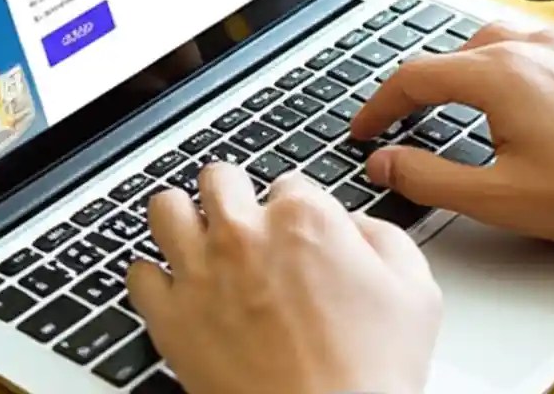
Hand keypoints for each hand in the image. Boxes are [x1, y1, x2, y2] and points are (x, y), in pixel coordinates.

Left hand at [128, 167, 441, 393]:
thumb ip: (384, 238)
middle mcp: (245, 235)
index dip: (297, 209)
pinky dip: (154, 277)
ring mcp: (200, 273)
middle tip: (245, 224)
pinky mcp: (169, 318)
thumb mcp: (416, 292)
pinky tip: (176, 289)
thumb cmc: (370, 374)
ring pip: (166, 208)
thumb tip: (356, 226)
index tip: (299, 233)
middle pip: (219, 178)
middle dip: (234, 196)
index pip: (289, 183)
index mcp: (305, 219)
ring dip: (183, 218)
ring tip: (198, 239)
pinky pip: (137, 273)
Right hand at [351, 23, 553, 244]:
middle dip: (416, 88)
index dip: (378, 106)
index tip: (363, 131)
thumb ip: (429, 178)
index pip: (415, 76)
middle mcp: (529, 48)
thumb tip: (384, 162)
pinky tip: (503, 94)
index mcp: (500, 75)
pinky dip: (497, 63)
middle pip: (449, 54)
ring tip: (445, 105)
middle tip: (398, 123)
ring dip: (458, 69)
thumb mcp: (497, 198)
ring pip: (488, 41)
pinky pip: (525, 43)